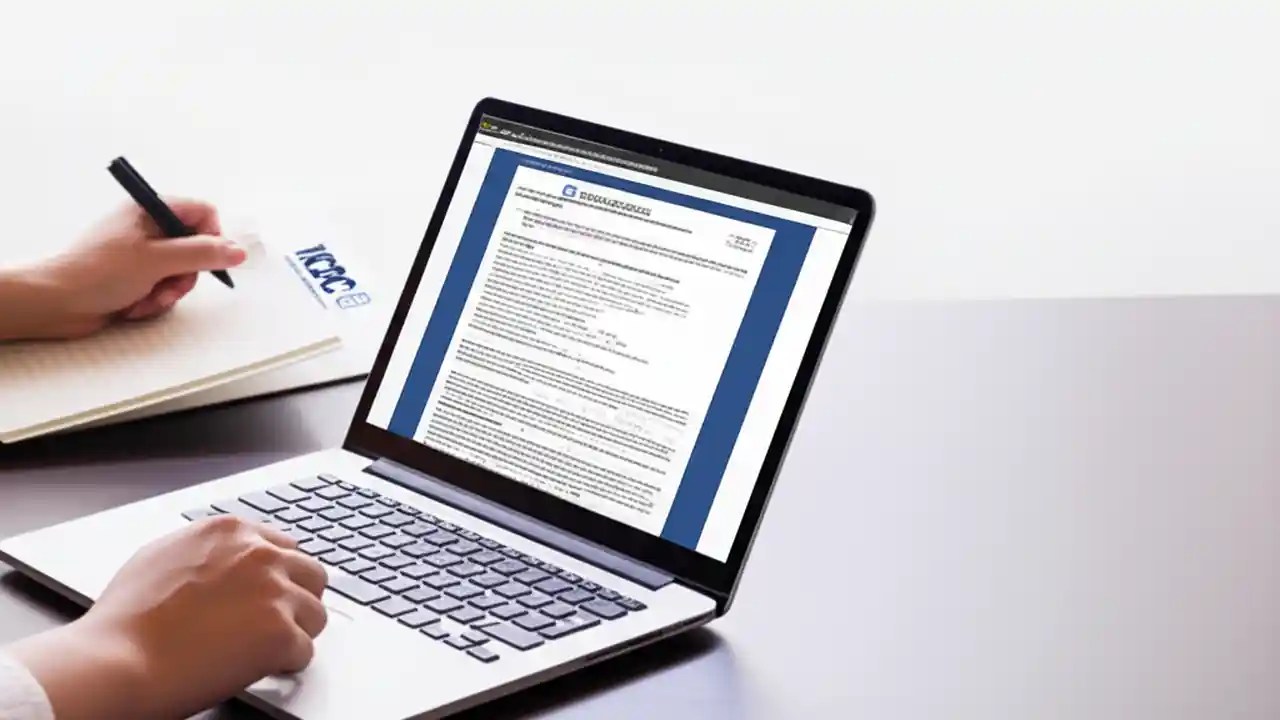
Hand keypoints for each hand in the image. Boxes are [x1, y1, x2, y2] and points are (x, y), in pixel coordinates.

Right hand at [7, 516, 328, 719]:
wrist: (116, 662)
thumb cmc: (125, 620)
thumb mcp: (161, 556)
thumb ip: (205, 550)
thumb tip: (220, 558)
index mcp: (231, 532)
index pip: (284, 546)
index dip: (279, 576)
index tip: (270, 595)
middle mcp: (260, 555)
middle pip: (312, 575)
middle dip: (298, 601)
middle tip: (276, 625)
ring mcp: (274, 593)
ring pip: (316, 615)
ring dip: (295, 634)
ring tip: (262, 651)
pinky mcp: (280, 633)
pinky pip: (305, 652)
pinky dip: (285, 665)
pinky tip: (257, 669)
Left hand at [15, 199, 245, 338]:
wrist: (55, 302)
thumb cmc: (96, 272)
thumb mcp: (157, 260)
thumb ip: (202, 253)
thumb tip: (238, 251)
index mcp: (149, 210)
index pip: (202, 213)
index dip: (213, 237)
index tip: (209, 260)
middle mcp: (147, 228)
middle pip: (195, 248)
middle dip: (186, 274)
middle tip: (169, 284)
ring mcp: (142, 253)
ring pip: (182, 272)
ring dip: (169, 292)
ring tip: (147, 298)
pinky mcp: (136, 276)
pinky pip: (164, 287)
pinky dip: (155, 300)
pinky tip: (135, 305)